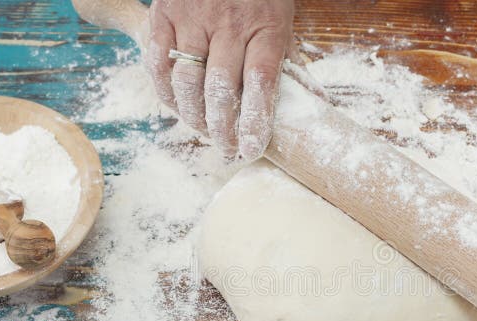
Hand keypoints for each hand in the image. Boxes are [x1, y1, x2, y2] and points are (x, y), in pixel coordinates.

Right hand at [147, 0, 294, 160]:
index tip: (252, 148)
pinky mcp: (164, 14)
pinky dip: (165, 91)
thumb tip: (318, 106)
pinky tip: (177, 105)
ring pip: (187, 82)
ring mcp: (193, 18)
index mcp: (266, 27)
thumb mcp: (282, 24)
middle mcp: (229, 23)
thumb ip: (292, 65)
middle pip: (221, 89)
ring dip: (193, 116)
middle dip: (222, 129)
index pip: (260, 83)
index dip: (255, 121)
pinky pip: (158, 62)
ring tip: (204, 130)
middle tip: (226, 149)